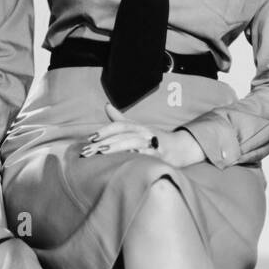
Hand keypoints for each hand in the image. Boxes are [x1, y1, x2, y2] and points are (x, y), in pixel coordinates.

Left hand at [78, 105, 204, 167]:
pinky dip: (135, 158)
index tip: (90, 138)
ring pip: (133, 144)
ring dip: (117, 147)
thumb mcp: (137, 127)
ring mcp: (153, 145)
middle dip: (104, 142)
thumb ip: (120, 119)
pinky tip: (123, 162)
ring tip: (102, 152)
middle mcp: (145, 133)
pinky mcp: (160, 157)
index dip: (105, 131)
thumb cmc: (154, 138)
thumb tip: (106, 105)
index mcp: (139, 127)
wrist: (181, 148)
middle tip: (88, 151)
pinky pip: (146, 157)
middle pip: (123, 135)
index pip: (120, 126)